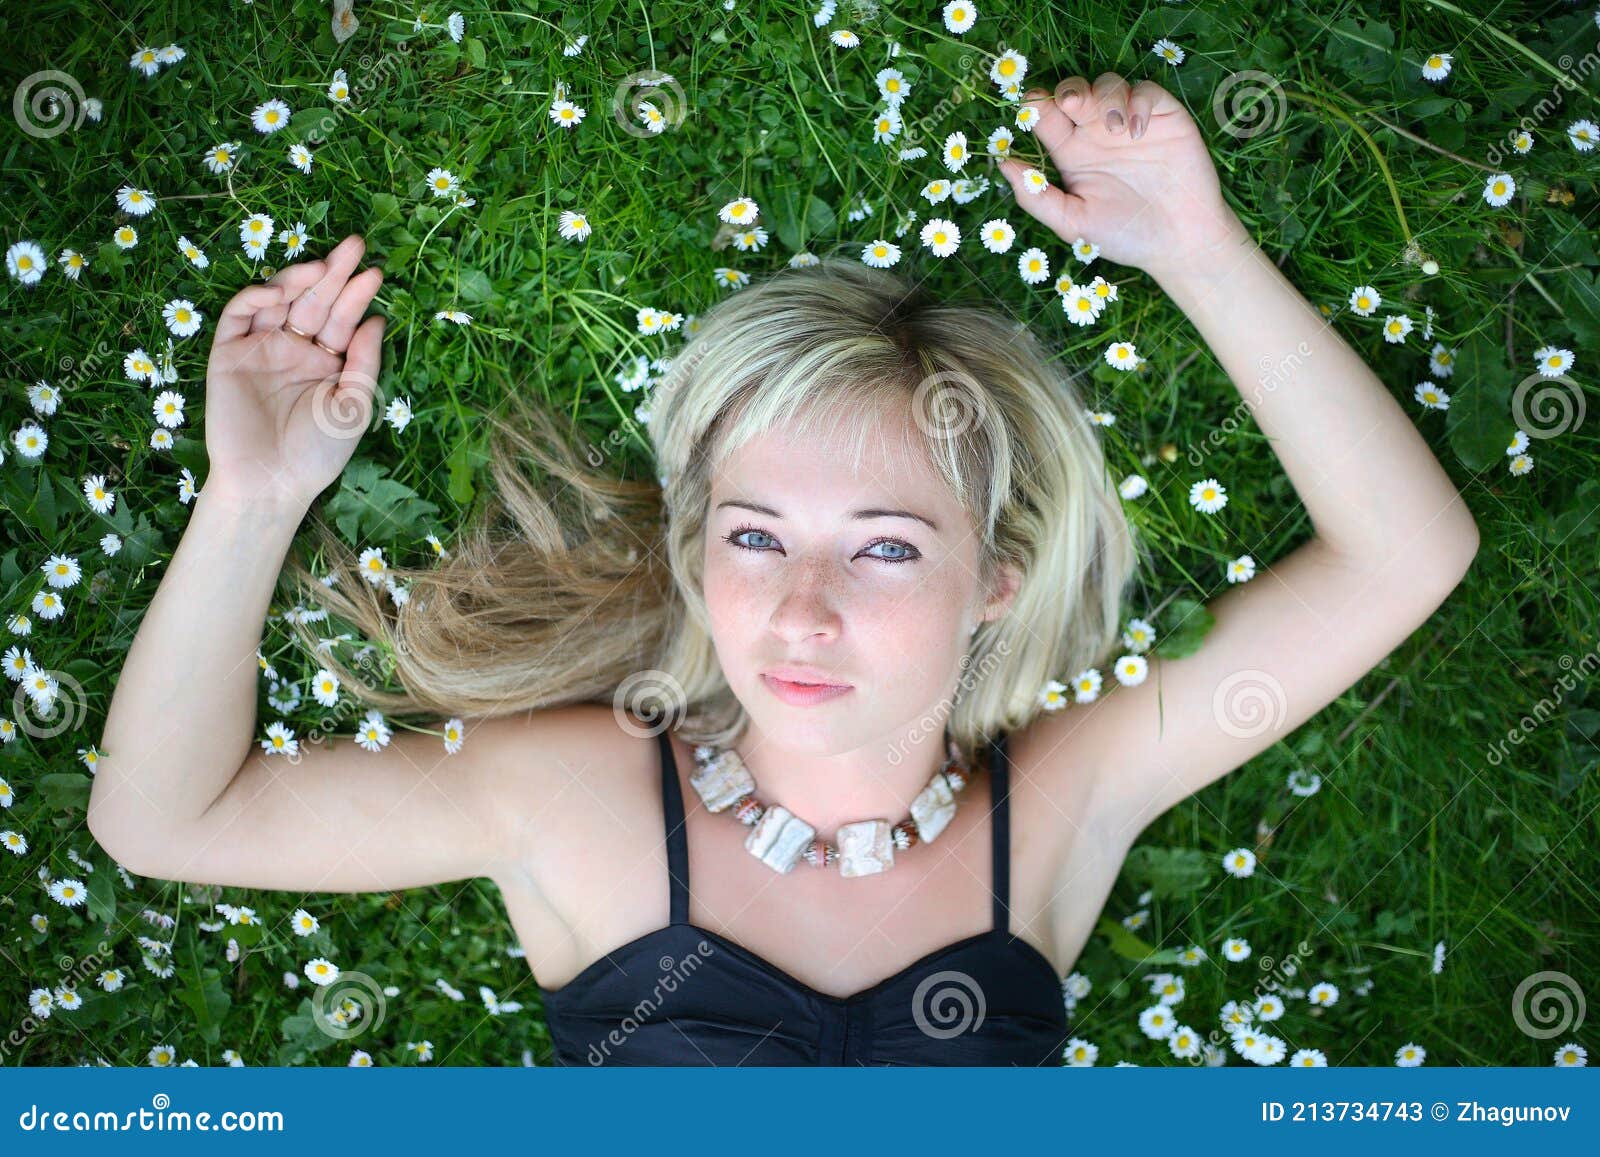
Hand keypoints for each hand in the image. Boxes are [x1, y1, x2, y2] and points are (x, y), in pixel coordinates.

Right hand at [203, 233, 385, 506]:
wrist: (270, 481)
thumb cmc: (317, 452)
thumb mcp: (354, 404)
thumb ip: (364, 361)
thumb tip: (375, 320)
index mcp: (327, 365)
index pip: (343, 320)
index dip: (357, 296)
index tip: (376, 273)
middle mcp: (294, 352)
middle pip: (315, 303)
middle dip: (334, 273)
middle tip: (356, 245)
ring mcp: (261, 350)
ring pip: (279, 301)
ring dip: (299, 279)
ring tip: (323, 265)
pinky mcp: (229, 354)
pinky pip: (239, 316)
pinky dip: (256, 298)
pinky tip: (280, 291)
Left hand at [997, 72, 1249, 282]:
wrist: (1180, 242)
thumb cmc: (1124, 236)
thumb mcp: (1073, 223)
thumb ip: (1036, 197)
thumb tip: (1002, 165)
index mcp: (1071, 154)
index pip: (1046, 118)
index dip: (1036, 107)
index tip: (1032, 109)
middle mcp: (1097, 133)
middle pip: (1074, 92)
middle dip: (1069, 91)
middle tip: (1071, 106)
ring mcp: (1129, 123)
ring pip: (1108, 84)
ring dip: (1105, 96)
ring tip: (1115, 129)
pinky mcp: (1163, 117)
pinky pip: (1146, 92)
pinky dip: (1139, 103)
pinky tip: (1137, 131)